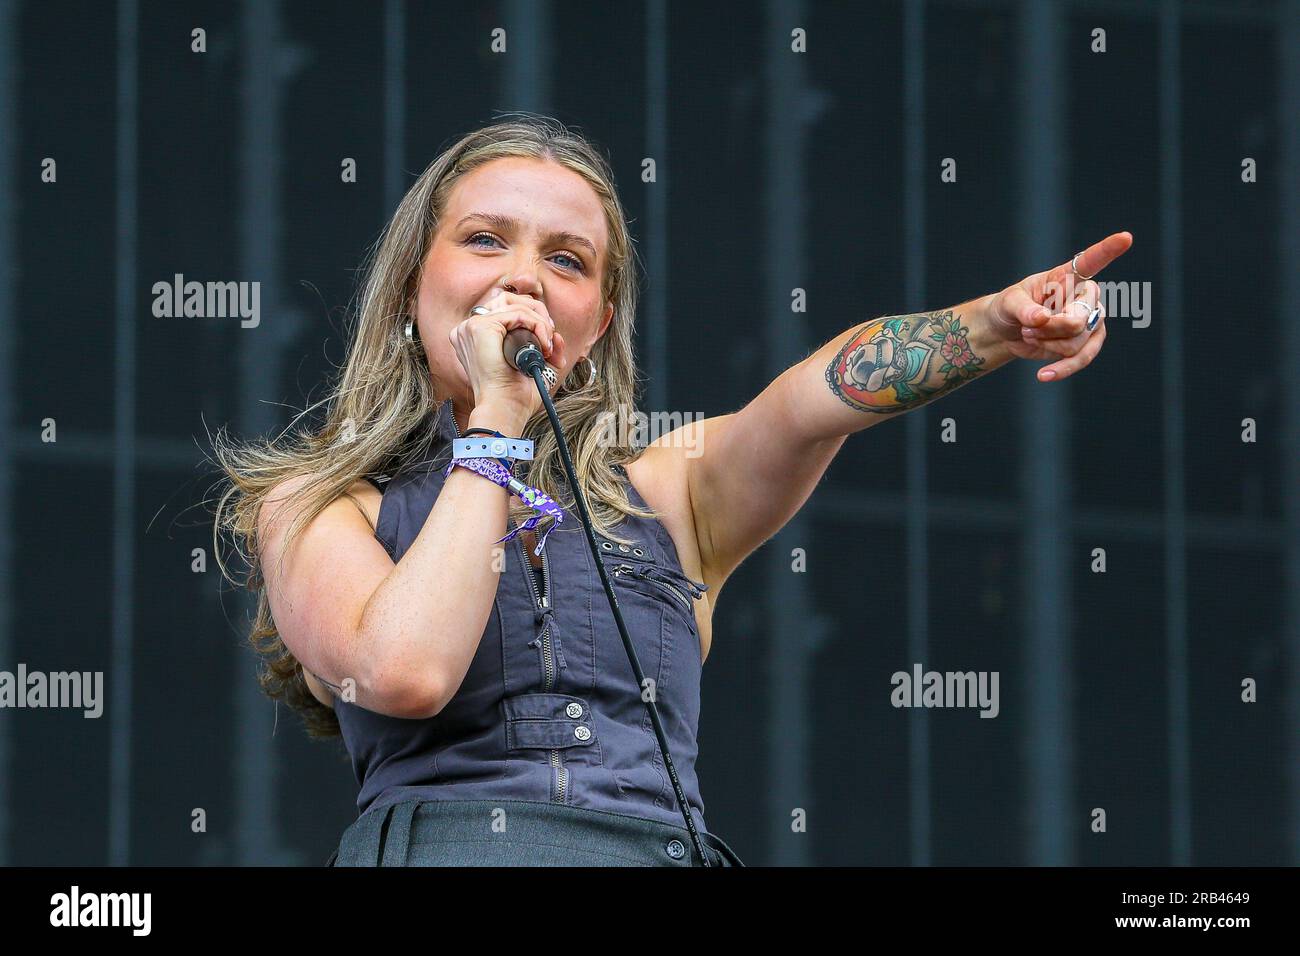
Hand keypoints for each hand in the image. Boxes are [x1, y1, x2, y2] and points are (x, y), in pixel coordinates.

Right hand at [449, 290, 571, 417]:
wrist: (505, 409)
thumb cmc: (514, 396)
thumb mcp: (532, 365)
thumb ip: (544, 346)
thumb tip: (557, 336)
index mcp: (474, 337)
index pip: (504, 309)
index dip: (530, 319)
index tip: (547, 340)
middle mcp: (468, 330)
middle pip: (509, 300)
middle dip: (537, 315)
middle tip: (550, 338)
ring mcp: (471, 327)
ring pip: (515, 305)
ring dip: (539, 321)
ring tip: (547, 344)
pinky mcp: (480, 327)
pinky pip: (518, 313)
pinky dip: (537, 325)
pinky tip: (543, 344)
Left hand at [986, 231, 1132, 380]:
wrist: (1007, 332)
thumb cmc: (1010, 307)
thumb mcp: (1009, 303)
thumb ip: (1024, 309)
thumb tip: (1040, 319)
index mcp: (1068, 275)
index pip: (1091, 260)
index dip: (1108, 249)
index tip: (1126, 237)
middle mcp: (1086, 296)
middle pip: (1079, 318)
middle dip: (1050, 329)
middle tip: (1028, 327)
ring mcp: (1090, 320)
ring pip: (1078, 341)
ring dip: (1049, 344)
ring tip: (1029, 335)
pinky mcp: (1086, 342)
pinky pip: (1081, 358)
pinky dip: (1062, 368)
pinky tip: (1044, 375)